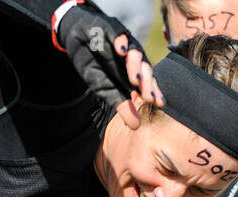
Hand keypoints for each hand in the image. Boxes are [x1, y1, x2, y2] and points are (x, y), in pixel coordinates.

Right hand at [54, 3, 161, 129]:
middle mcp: (133, 57)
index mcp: (134, 71)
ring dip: (135, 65)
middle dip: (147, 82)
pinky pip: (118, 34)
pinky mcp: (112, 29)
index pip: (147, 82)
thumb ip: (121, 105)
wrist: (78, 38)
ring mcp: (125, 43)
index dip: (153, 92)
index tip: (159, 104)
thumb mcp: (105, 89)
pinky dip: (121, 41)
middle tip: (149, 97)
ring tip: (134, 79)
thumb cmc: (93, 64)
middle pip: (145, 68)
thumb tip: (136, 126)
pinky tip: (121, 49)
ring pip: (135, 52)